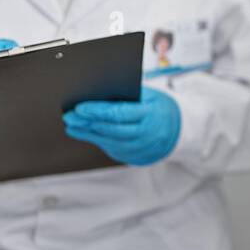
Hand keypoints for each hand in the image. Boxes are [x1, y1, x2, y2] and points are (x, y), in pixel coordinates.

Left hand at [63, 88, 181, 166]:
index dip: (98, 111)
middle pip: (111, 129)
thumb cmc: (159, 108)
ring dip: (88, 133)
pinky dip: (97, 141)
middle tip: (70, 116)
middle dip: (88, 123)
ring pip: (109, 142)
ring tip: (72, 126)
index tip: (80, 107)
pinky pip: (112, 149)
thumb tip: (98, 92)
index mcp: (151, 114)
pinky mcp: (135, 157)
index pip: (119, 113)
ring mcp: (141, 148)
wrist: (179, 130)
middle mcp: (146, 134)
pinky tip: (84, 133)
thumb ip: (128, 95)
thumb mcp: (150, 96)